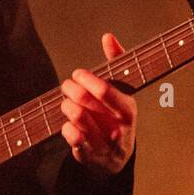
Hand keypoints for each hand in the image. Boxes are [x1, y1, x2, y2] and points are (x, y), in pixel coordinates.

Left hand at [59, 32, 136, 175]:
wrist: (116, 158)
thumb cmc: (117, 116)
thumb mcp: (122, 92)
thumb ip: (117, 63)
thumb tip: (108, 36)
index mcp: (128, 110)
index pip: (105, 90)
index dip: (86, 79)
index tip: (78, 74)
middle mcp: (117, 129)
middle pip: (85, 102)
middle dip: (70, 89)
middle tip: (67, 85)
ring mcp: (103, 143)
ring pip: (76, 118)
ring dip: (66, 105)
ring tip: (66, 102)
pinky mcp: (88, 155)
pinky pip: (71, 137)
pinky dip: (65, 127)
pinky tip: (68, 123)